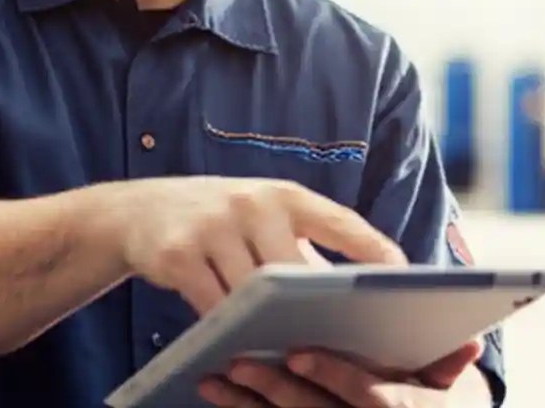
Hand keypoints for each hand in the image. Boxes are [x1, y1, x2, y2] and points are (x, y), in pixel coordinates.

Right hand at [112, 177, 405, 314]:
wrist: (139, 210)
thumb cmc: (221, 219)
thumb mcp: (263, 216)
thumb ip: (303, 246)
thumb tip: (355, 292)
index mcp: (285, 195)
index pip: (342, 222)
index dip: (375, 251)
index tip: (405, 279)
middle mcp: (252, 204)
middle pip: (296, 271)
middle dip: (316, 307)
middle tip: (342, 337)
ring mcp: (213, 227)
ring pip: (252, 295)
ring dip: (268, 325)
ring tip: (291, 348)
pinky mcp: (177, 254)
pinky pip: (211, 305)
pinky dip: (227, 327)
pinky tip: (237, 341)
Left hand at [199, 339, 484, 407]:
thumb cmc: (435, 402)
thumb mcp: (451, 388)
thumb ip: (451, 363)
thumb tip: (470, 343)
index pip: (369, 398)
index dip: (334, 375)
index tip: (298, 351)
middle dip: (275, 389)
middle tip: (238, 361)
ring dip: (247, 406)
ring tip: (213, 378)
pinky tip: (219, 397)